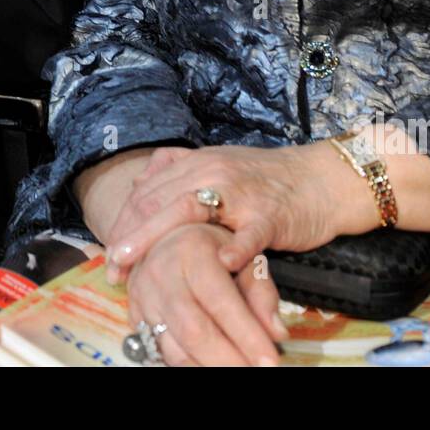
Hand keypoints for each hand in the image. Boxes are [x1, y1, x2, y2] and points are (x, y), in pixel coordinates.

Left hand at [103, 143, 369, 283]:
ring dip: (156, 237)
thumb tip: (139, 186)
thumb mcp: (219, 165)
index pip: (147, 191)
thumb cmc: (267, 180)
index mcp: (198, 162)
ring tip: (134, 261)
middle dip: (128, 236)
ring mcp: (241, 193)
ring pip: (190, 210)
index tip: (108, 252)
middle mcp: (213, 172)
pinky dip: (233, 249)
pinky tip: (217, 263)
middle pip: (158, 201)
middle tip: (111, 267)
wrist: (321, 179)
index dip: (122, 222)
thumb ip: (180, 173)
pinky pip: (248, 234)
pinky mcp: (270, 215)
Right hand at [125, 223, 286, 366]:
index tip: (270, 360)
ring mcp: (144, 295)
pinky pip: (163, 352)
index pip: (220, 301)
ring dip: (209, 367)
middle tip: (255, 372)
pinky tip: (213, 366)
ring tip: (238, 370)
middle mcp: (162, 272)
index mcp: (192, 250)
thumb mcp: (245, 257)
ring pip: (176, 348)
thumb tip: (277, 333)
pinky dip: (191, 366)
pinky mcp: (136, 314)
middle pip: (194, 331)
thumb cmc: (216, 247)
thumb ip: (262, 294)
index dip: (247, 335)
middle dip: (228, 360)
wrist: (172, 236)